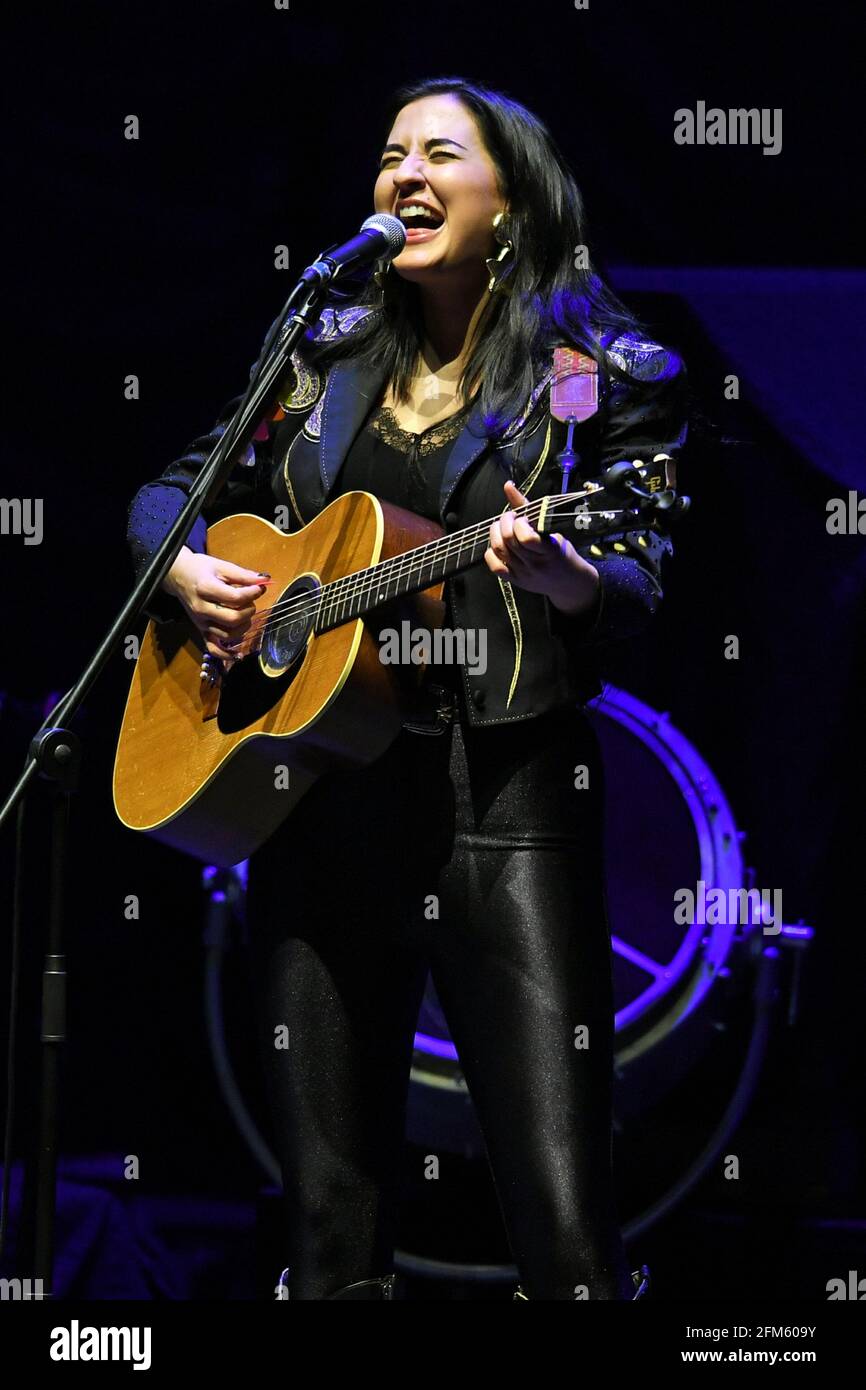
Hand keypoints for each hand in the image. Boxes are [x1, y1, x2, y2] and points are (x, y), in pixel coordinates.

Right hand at [163, 547, 268, 668]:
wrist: (178, 576)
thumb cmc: (201, 569)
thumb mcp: (222, 566)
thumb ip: (243, 575)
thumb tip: (265, 581)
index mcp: (205, 588)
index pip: (235, 598)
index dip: (253, 593)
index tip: (259, 588)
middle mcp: (202, 608)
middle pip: (233, 619)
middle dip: (249, 611)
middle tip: (250, 601)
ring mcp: (200, 622)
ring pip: (228, 634)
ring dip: (243, 626)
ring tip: (244, 614)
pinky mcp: (200, 630)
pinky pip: (212, 649)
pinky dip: (226, 655)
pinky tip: (238, 655)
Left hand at [484, 480, 600, 615]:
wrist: (568, 582)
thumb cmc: (561, 552)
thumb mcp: (552, 529)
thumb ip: (528, 507)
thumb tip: (507, 485)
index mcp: (549, 550)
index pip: (526, 538)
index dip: (519, 523)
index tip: (523, 518)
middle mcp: (535, 564)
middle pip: (508, 540)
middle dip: (505, 522)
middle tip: (511, 518)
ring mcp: (524, 574)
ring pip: (499, 550)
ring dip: (496, 533)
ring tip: (503, 528)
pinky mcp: (515, 581)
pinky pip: (494, 566)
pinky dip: (491, 552)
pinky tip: (499, 545)